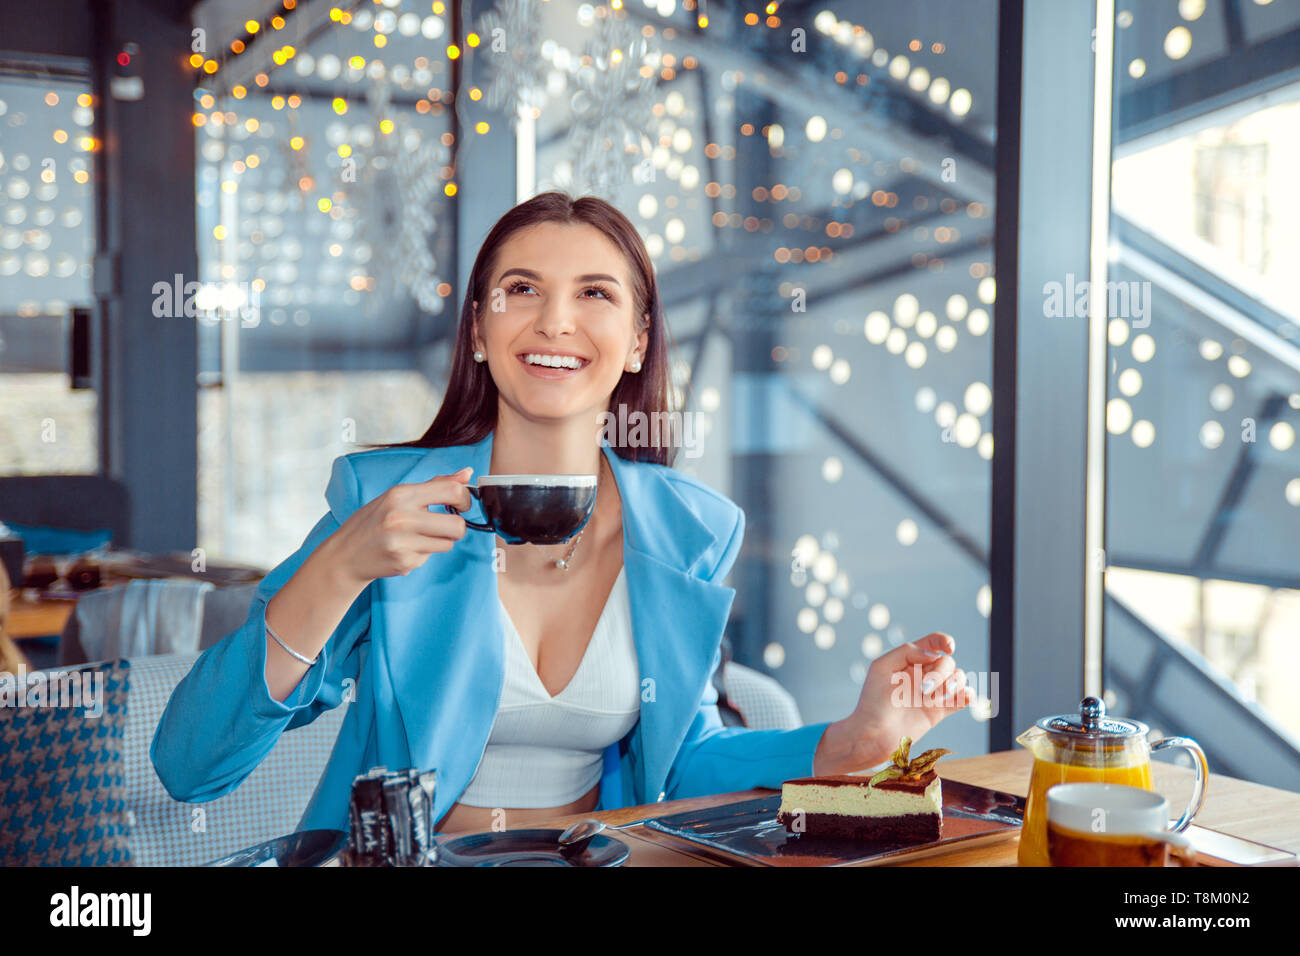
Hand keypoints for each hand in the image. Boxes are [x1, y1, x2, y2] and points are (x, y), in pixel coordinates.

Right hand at [321, 466, 474, 586]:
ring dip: (439, 541)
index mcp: (401, 494)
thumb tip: (467, 474)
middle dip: (457, 527)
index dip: (464, 499)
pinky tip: (404, 549)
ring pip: (448, 544)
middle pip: (458, 526)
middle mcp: (401, 518)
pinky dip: (422, 554)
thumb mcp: (398, 496)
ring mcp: (402, 542)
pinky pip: (430, 557)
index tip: (460, 504)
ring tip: (418, 537)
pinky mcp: (404, 562)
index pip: (451, 491)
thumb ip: (434, 485)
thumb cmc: (373, 521)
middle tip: (444, 526)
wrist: (344, 555)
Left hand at [813, 632, 974, 775]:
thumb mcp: (882, 667)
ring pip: (958, 678)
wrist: (873, 735)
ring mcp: (932, 693)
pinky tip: (963, 697)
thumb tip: (934, 654)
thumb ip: (907, 652)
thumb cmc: (872, 700)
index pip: (933, 643)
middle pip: (946, 662)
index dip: (944, 641)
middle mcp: (923, 674)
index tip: (949, 647)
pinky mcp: (938, 711)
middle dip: (941, 672)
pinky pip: (961, 699)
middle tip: (925, 688)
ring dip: (955, 683)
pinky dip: (967, 695)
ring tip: (937, 695)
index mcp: (910, 661)